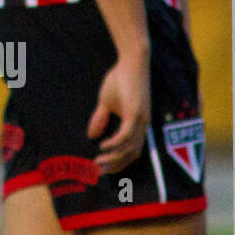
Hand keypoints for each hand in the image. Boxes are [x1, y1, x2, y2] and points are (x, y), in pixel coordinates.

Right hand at [86, 53, 151, 174]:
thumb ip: (101, 118)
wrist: (131, 61)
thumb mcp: (107, 102)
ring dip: (114, 158)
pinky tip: (103, 147)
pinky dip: (115, 143)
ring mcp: (140, 119)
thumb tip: (91, 136)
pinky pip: (126, 134)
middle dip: (115, 166)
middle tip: (99, 173)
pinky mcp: (135, 112)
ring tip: (98, 163)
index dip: (119, 162)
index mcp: (138, 123)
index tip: (103, 169)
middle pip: (132, 154)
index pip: (132, 150)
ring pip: (130, 148)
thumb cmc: (120, 78)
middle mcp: (143, 125)